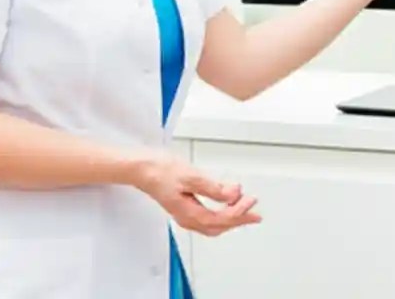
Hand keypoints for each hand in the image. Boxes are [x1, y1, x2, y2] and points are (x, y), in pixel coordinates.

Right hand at [135, 155, 260, 236]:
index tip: (251, 201)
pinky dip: (220, 216)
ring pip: (213, 225)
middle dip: (239, 219)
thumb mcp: (190, 176)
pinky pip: (207, 220)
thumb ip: (213, 187)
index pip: (221, 218)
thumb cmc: (160, 170)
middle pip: (219, 226)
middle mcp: (187, 218)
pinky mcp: (183, 208)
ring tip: (245, 210)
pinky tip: (225, 206)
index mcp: (189, 213)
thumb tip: (233, 194)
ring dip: (230, 218)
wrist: (140, 168)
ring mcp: (184, 215)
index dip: (239, 211)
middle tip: (255, 211)